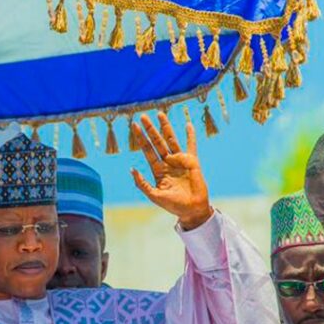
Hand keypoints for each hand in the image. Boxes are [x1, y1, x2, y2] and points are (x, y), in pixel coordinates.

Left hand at [130, 112, 212, 229]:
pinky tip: (188, 125)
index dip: (141, 139)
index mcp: (158, 170)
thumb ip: (142, 184)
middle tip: (142, 116)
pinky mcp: (192, 161)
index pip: (147, 151)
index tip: (134, 126)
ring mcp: (179, 160)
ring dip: (165, 127)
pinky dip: (190, 135)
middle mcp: (167, 162)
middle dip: (150, 129)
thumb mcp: (155, 195)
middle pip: (157, 142)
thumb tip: (131, 169)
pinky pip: (191, 146)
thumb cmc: (173, 205)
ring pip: (171, 140)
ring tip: (160, 114)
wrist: (191, 209)